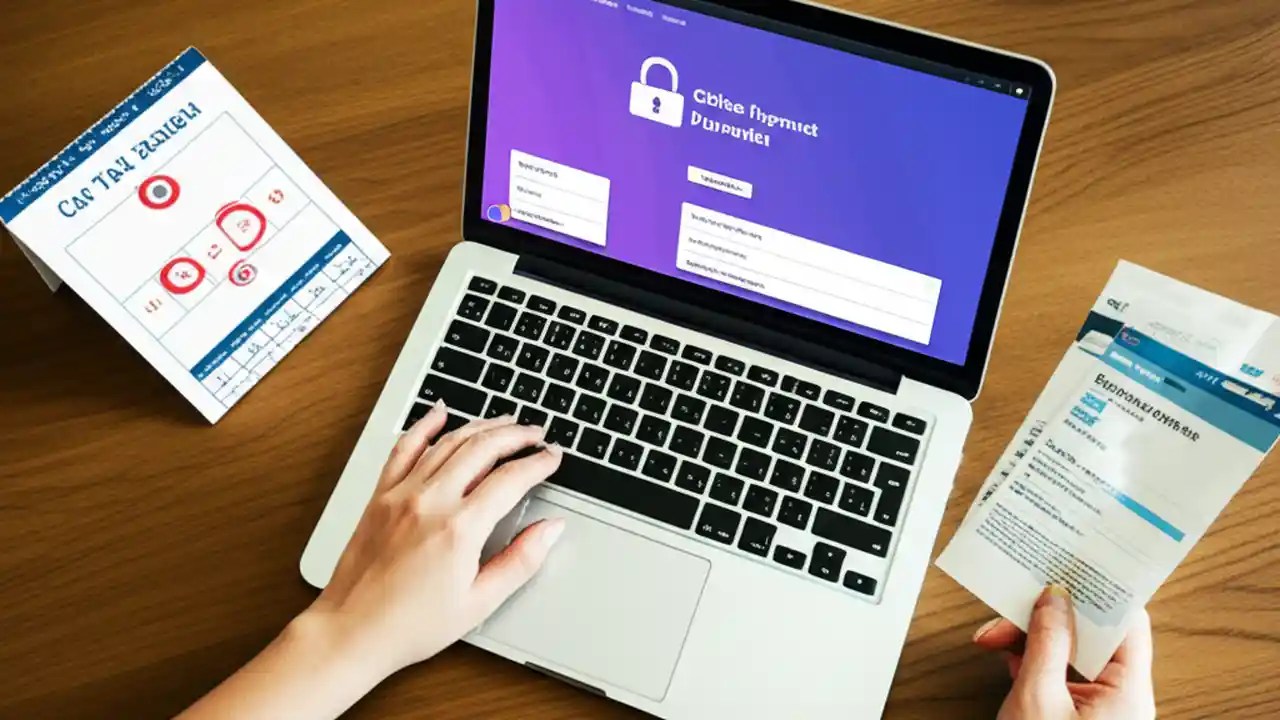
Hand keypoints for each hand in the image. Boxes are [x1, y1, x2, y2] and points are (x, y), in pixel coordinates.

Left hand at [304, 404, 565, 678]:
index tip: (552, 457)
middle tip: (535, 432)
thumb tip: (550, 530)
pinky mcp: (380, 496)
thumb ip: (521, 561)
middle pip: (482, 448)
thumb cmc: (411, 625)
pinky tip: (440, 413)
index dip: (539, 463)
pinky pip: (404, 448)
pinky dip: (425, 426)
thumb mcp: (479, 603)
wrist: (352, 631)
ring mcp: (402, 494)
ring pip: (448, 442)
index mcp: (460, 529)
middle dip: (515, 435)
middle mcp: (431, 502)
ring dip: (481, 426)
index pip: (511, 479)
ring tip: (504, 422)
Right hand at [972, 586, 1155, 719]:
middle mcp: (1121, 696)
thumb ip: (1046, 644)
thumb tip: (1053, 599)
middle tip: (1013, 606)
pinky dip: (1033, 662)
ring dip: (1032, 640)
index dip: (1098, 592)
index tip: (1069, 569)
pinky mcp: (1077, 715)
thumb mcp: (1038, 699)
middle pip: (1091, 635)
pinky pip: (1061, 674)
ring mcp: (1099, 706)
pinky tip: (1008, 654)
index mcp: (1128, 691)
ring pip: (1071, 653)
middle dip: (1047, 618)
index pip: (1126, 622)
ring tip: (996, 637)